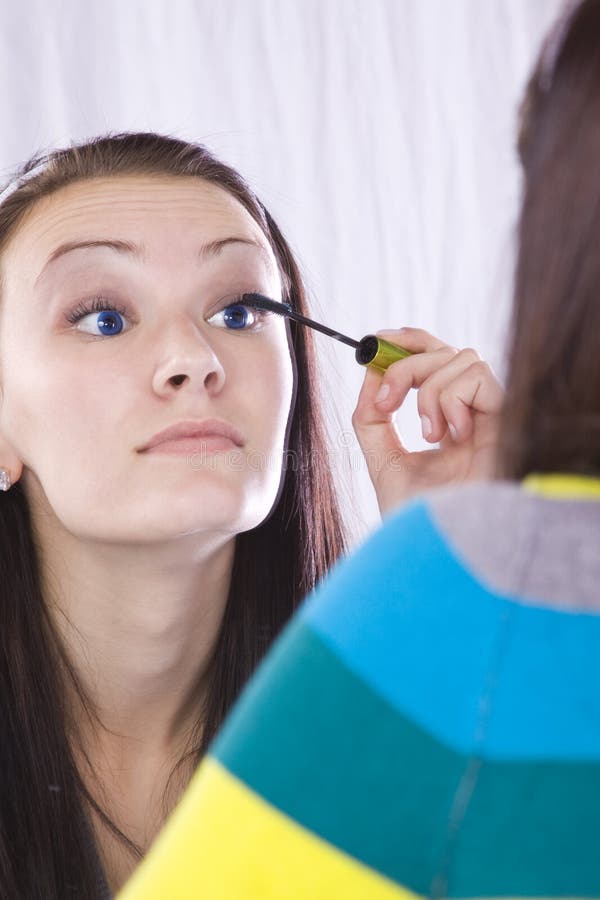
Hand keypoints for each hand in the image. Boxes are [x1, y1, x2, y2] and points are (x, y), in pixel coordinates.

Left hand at [351, 327, 503, 516]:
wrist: (440, 549)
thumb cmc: (418, 516)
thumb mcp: (382, 459)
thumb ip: (372, 417)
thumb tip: (370, 369)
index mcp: (446, 424)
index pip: (435, 361)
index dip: (410, 342)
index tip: (378, 340)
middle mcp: (472, 417)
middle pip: (445, 351)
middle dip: (406, 365)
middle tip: (386, 401)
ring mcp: (492, 418)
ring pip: (462, 358)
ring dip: (430, 390)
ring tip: (428, 435)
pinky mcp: (509, 419)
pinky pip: (478, 376)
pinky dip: (452, 398)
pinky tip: (453, 437)